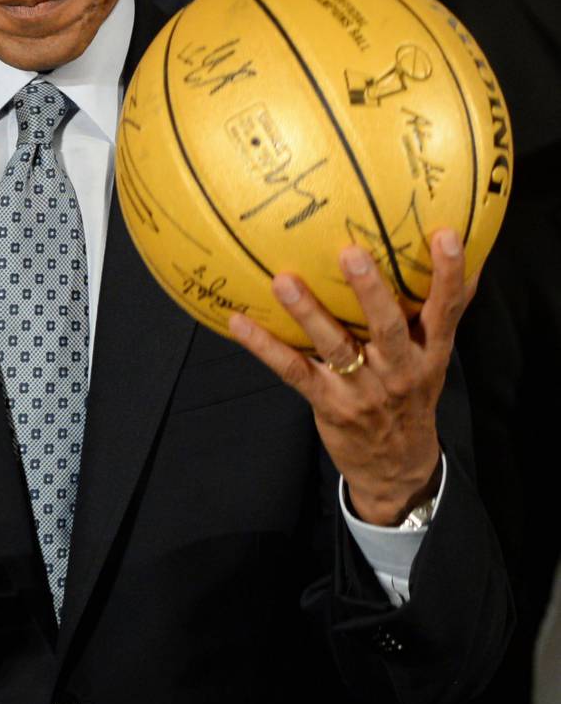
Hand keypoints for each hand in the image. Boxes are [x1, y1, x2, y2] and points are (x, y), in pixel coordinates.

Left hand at [228, 230, 476, 524]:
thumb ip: (442, 309)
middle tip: (351, 251)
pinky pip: (293, 370)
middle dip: (371, 291)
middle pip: (389, 328)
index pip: (447, 309)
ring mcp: (362, 389)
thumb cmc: (412, 395)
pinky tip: (239, 321)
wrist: (397, 467)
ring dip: (308, 313)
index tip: (446, 235)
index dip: (448, 274)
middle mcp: (400, 369)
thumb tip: (464, 247)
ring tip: (284, 281)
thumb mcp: (435, 357)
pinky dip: (265, 346)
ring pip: (335, 347)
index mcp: (430, 352)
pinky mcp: (328, 403)